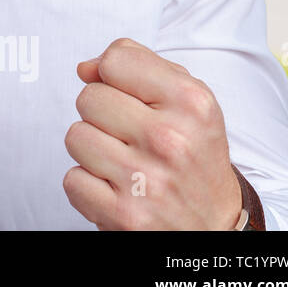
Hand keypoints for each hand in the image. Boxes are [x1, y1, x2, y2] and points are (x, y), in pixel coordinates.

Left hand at [63, 37, 242, 229]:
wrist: (215, 225)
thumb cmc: (194, 156)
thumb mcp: (188, 101)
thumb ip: (139, 66)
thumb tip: (85, 68)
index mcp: (191, 103)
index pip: (115, 61)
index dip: (112, 75)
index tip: (130, 96)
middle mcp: (170, 140)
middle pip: (88, 98)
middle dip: (102, 114)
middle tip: (129, 135)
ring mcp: (145, 180)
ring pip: (76, 136)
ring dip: (93, 149)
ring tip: (124, 161)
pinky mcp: (124, 215)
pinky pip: (72, 180)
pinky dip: (88, 185)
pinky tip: (117, 187)